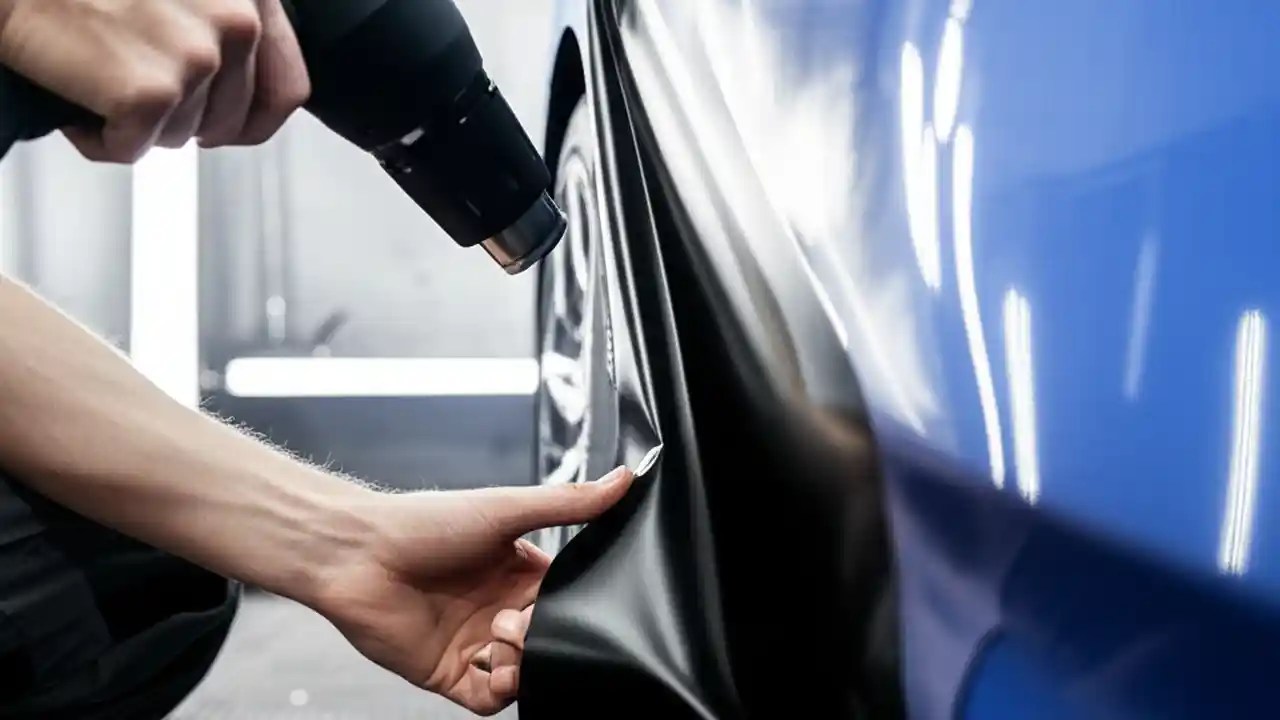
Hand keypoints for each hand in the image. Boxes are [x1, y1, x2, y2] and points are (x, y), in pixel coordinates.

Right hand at [0, 0, 309, 161]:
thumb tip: (236, 92)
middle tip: (126, 76)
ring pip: (179, 137)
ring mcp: (197, 58)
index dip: (249, 121)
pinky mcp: (152, 93)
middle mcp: (237, 23)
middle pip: (227, 124)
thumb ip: (223, 28)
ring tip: (95, 68)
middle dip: (177, 116)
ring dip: (134, 119)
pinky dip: (97, 137)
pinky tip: (76, 94)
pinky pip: (133, 150)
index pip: (286, 90)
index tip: (220, 125)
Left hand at [315, 466, 633, 715]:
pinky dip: (500, 690)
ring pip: (524, 673)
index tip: (568, 602)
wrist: (358, 554)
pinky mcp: (448, 672)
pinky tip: (492, 666)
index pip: (565, 600)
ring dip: (523, 664)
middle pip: (548, 641)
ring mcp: (474, 642)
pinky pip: (489, 698)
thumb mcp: (507, 508)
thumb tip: (624, 479)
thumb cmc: (424, 523)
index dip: (573, 607)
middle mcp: (498, 608)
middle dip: (545, 638)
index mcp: (517, 571)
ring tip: (499, 638)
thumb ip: (569, 502)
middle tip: (519, 620)